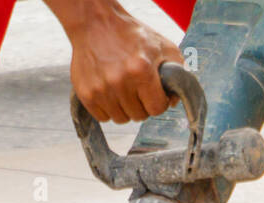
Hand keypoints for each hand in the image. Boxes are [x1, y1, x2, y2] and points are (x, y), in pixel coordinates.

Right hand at [47, 0, 184, 122]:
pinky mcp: (85, 93)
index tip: (155, 93)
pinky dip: (108, 109)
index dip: (159, 102)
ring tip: (123, 89)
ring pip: (121, 119)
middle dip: (142, 105)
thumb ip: (177, 72)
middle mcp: (120, 81)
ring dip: (125, 108)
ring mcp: (101, 89)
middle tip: (138, 89)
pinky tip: (110, 91)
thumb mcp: (162, 46)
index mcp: (142, 70)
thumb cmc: (131, 35)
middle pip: (139, 116)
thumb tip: (174, 100)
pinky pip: (103, 117)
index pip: (157, 109)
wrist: (95, 23)